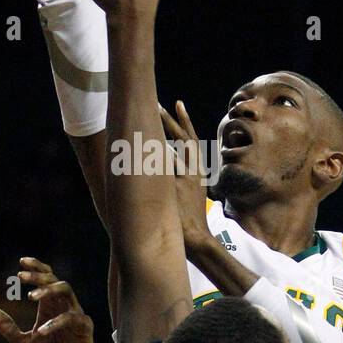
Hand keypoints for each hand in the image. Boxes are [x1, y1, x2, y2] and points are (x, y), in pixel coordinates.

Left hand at [0, 259, 96, 342]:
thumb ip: (7, 327)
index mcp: (50, 307)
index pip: (46, 279)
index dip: (36, 269)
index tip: (22, 261)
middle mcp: (63, 307)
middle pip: (54, 280)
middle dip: (38, 276)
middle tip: (20, 276)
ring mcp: (75, 316)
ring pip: (66, 290)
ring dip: (48, 290)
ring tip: (31, 296)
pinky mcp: (84, 328)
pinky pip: (72, 318)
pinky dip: (55, 323)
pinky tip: (40, 332)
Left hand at [159, 99, 212, 251]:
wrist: (199, 239)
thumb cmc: (192, 220)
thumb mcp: (193, 195)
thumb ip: (183, 182)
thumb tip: (171, 172)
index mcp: (198, 171)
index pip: (191, 140)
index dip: (184, 121)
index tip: (178, 104)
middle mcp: (193, 171)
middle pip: (183, 138)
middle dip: (170, 120)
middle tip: (157, 104)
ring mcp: (184, 178)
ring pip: (171, 148)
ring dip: (159, 133)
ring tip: (148, 115)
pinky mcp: (175, 188)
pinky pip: (164, 166)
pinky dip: (155, 153)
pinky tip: (143, 139)